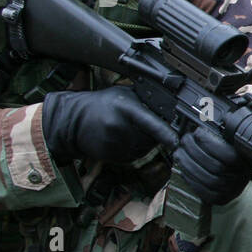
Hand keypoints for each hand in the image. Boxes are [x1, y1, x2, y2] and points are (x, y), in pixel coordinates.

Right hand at [42, 86, 177, 163]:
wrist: (74, 120)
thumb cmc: (103, 104)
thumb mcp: (124, 94)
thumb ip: (146, 102)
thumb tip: (172, 109)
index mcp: (124, 108)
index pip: (149, 122)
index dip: (164, 133)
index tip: (176, 141)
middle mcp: (119, 127)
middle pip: (151, 138)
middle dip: (153, 133)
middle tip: (139, 122)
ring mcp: (114, 144)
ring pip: (144, 149)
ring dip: (144, 142)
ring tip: (128, 129)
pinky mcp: (112, 156)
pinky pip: (134, 156)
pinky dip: (134, 149)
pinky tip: (122, 138)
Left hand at [174, 125, 251, 205]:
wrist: (237, 181)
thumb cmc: (234, 157)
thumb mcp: (236, 144)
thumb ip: (228, 132)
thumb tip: (213, 114)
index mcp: (246, 163)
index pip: (228, 156)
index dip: (209, 142)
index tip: (198, 132)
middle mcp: (239, 179)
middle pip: (214, 166)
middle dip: (194, 150)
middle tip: (185, 139)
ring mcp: (228, 191)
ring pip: (204, 177)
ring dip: (187, 162)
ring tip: (179, 151)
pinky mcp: (216, 198)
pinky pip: (199, 188)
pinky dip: (188, 175)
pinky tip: (183, 165)